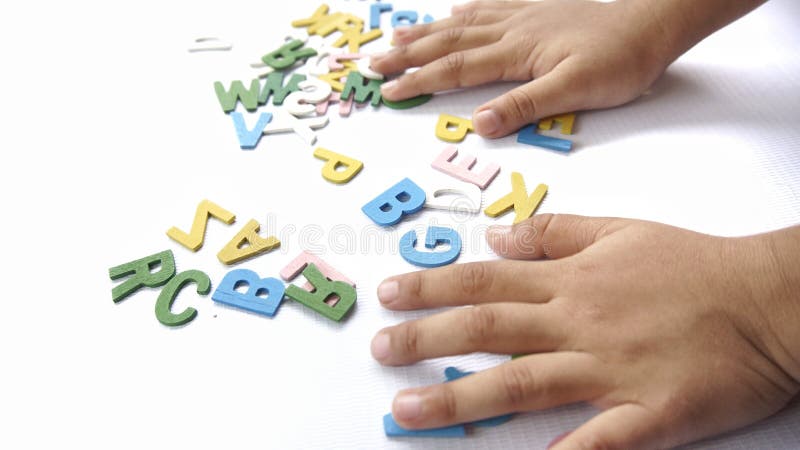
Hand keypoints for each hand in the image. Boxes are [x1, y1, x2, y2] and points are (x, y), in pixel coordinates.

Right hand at [371, 0, 678, 137]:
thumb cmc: (619, 60)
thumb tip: (480, 124)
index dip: (418, 80)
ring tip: (394, 37)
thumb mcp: (575, 90)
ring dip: (424, 31)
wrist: (651, 25)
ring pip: (461, 22)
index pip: (456, 68)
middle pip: (447, 41)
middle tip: (373, 64)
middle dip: (407, 55)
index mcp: (516, 51)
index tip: (387, 92)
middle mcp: (511, 28)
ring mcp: (522, 15)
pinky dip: (464, 10)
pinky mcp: (536, 10)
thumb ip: (526, 105)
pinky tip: (452, 11)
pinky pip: (489, 6)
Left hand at [371, 214, 799, 448]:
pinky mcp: (646, 413)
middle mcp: (577, 322)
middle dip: (424, 339)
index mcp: (571, 281)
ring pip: (518, 383)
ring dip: (458, 398)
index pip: (484, 282)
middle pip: (486, 330)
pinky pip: (595, 440)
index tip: (390, 296)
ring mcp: (608, 370)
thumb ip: (555, 233)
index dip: (431, 288)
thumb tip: (498, 237)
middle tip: (378, 351)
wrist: (766, 300)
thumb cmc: (696, 263)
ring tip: (407, 410)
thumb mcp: (620, 229)